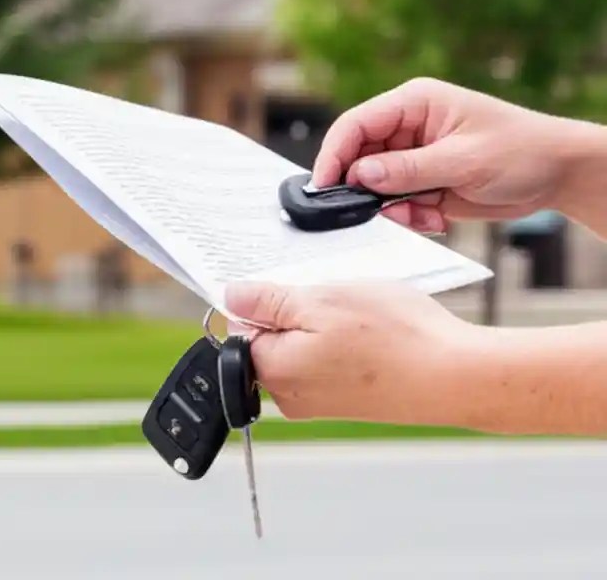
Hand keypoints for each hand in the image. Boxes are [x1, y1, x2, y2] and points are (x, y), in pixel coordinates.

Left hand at [226, 281, 482, 425]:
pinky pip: (332, 361)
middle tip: (335, 298)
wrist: (458, 378)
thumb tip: (232, 297)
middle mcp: (290, 395)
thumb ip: (268, 301)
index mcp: (272, 369)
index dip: (263, 300)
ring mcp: (320, 402)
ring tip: (360, 315)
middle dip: (297, 312)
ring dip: (326, 324)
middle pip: (272, 338)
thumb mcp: (322, 300)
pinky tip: (374, 332)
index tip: (292, 288)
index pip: (239, 328)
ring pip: (305, 347)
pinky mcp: (349, 401)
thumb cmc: (396, 339)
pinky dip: (347, 342)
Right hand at [312, 77, 580, 233]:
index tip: (324, 185)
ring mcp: (413, 156)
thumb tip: (360, 175)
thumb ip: (408, 169)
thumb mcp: (463, 159)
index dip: (334, 154)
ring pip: (375, 185)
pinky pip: (396, 203)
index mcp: (414, 103)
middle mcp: (407, 128)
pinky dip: (409, 216)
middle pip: (359, 157)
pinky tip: (436, 218)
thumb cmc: (521, 150)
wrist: (558, 174)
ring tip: (422, 215)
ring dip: (391, 207)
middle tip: (375, 210)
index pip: (356, 124)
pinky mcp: (422, 182)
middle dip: (364, 188)